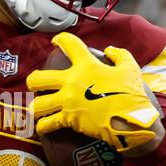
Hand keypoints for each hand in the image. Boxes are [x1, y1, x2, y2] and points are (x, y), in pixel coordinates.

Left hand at [27, 32, 162, 153]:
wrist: (131, 119)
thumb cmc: (131, 93)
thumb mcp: (130, 68)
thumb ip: (119, 55)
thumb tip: (109, 50)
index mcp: (86, 65)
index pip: (68, 44)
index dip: (60, 39)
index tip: (56, 41)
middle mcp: (71, 82)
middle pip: (38, 79)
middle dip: (34, 81)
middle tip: (37, 84)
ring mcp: (67, 102)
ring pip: (38, 104)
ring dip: (36, 106)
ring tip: (38, 108)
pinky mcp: (68, 120)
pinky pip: (47, 124)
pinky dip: (43, 126)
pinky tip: (43, 126)